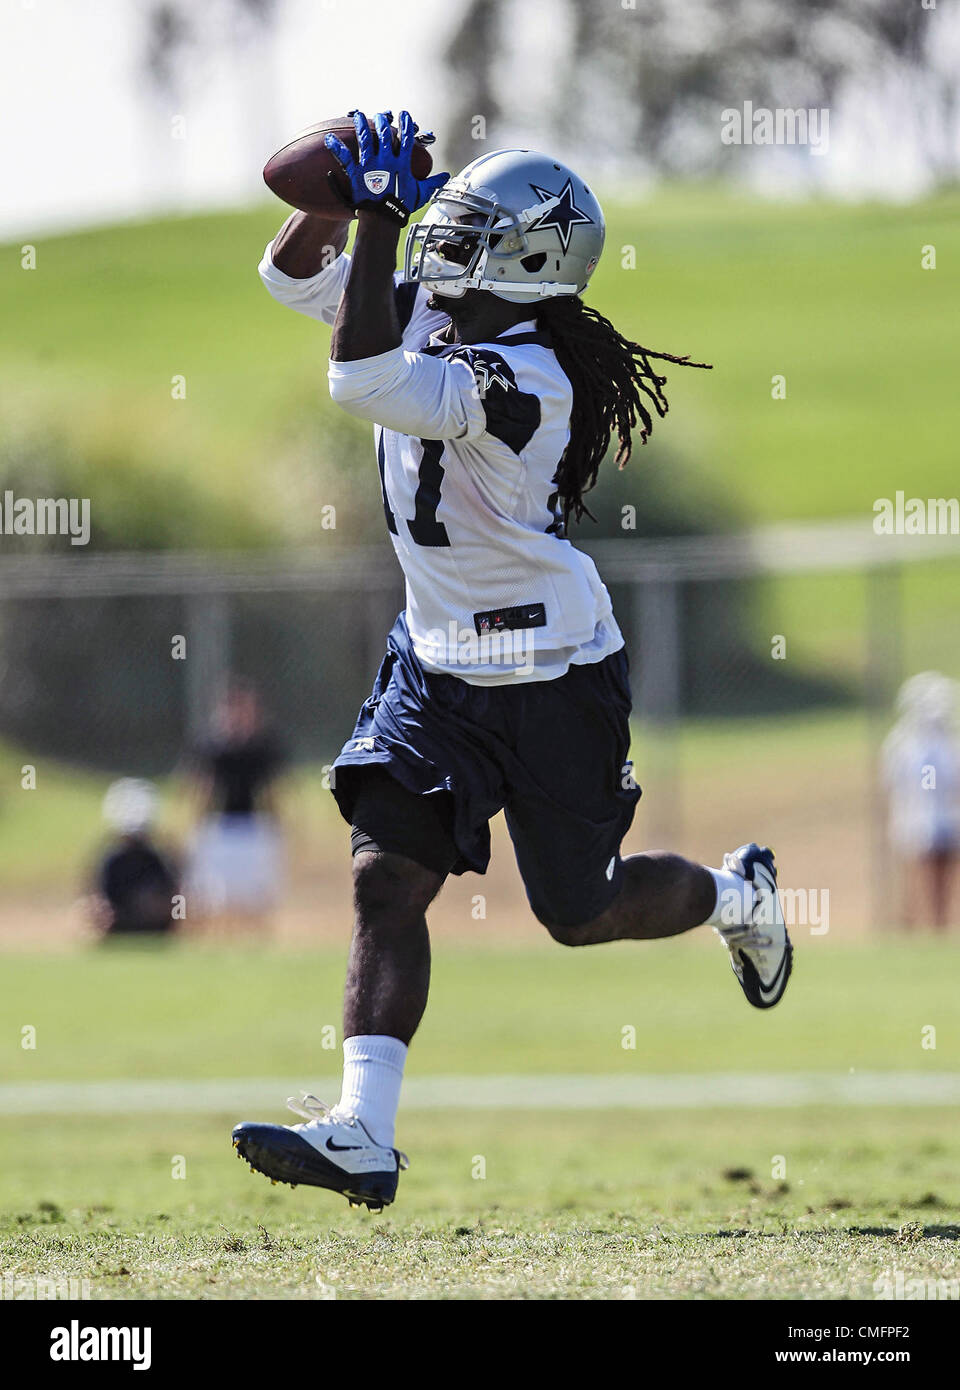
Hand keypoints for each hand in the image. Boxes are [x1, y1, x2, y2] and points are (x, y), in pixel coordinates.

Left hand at [325, 109, 448, 225]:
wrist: (384, 219)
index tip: (405, 114)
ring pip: (364, 139)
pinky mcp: (357, 173)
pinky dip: (336, 147)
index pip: (406, 138)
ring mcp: (370, 165)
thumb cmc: (402, 207)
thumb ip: (433, 182)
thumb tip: (446, 176)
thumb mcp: (421, 194)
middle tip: (380, 115)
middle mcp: (386, 160)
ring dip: (361, 125)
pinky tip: (329, 138)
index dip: (406, 124)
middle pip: (384, 133)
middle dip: (382, 121)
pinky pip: (344, 157)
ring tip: (358, 115)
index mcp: (402, 163)